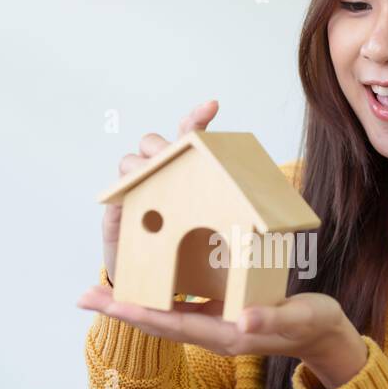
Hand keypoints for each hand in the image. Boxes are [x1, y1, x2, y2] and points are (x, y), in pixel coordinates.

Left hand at [76, 287, 368, 388]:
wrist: (323, 335)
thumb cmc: (311, 324)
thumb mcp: (297, 318)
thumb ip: (270, 318)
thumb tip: (242, 319)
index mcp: (226, 334)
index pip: (170, 324)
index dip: (136, 313)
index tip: (105, 303)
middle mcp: (212, 333)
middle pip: (156, 321)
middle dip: (121, 309)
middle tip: (84, 295)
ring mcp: (213, 326)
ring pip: (163, 314)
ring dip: (131, 303)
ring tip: (100, 290)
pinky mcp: (218, 315)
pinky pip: (177, 307)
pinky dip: (154, 295)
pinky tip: (141, 281)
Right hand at [103, 99, 218, 283]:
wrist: (158, 283)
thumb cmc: (191, 256)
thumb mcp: (217, 237)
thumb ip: (232, 221)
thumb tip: (270, 226)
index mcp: (185, 173)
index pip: (189, 136)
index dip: (197, 118)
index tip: (212, 105)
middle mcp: (158, 175)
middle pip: (153, 142)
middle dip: (160, 145)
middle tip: (167, 155)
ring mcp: (135, 189)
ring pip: (130, 160)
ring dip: (139, 165)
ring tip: (148, 174)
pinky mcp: (117, 208)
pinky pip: (117, 187)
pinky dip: (125, 186)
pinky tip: (132, 192)